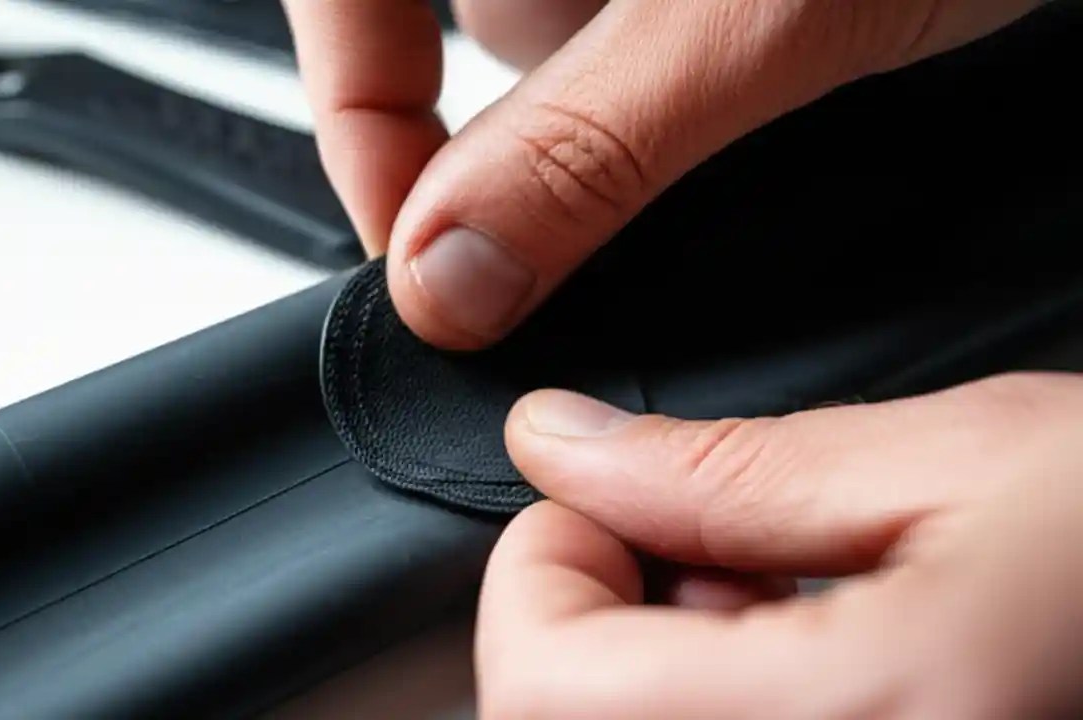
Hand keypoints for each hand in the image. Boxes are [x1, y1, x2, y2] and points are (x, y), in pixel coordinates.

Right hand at [281, 0, 1043, 349]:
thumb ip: (585, 150)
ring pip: (538, 34)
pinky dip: (654, 92)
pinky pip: (619, 35)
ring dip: (598, 116)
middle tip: (587, 204)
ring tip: (719, 109)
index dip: (357, 123)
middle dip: (506, 134)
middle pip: (433, 22)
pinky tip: (740, 90)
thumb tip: (448, 276)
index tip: (429, 255)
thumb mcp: (755, 17)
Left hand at [475, 371, 1082, 718]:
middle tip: (722, 546)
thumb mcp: (962, 460)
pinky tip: (828, 655)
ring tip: (798, 603)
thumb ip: (724, 470)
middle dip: (611, 622)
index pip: (542, 684)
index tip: (608, 500)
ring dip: (669, 671)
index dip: (549, 567)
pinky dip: (727, 703)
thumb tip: (559, 446)